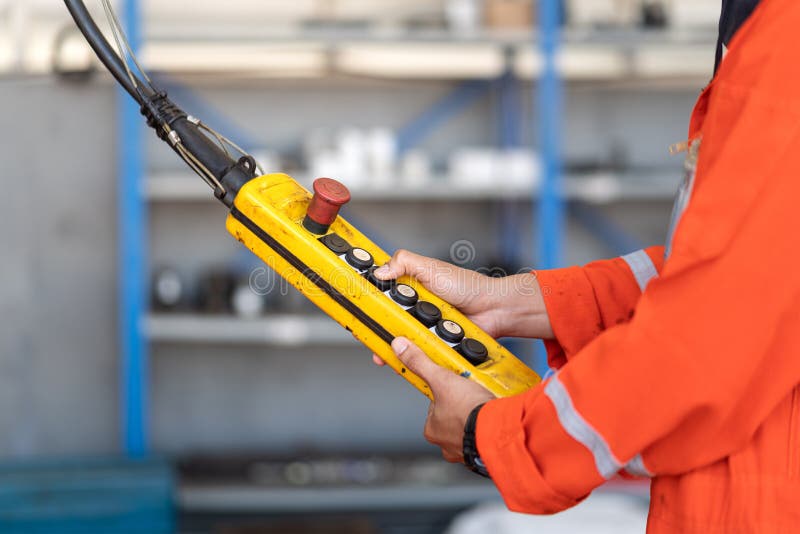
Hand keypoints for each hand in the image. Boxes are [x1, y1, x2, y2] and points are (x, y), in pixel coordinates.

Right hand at [372, 249, 551, 365]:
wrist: (493, 310)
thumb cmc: (467, 286)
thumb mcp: (431, 267)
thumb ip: (403, 263)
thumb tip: (379, 271)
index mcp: (409, 285)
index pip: (381, 292)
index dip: (367, 300)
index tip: (353, 306)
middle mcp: (413, 306)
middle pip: (385, 319)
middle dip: (374, 328)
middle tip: (365, 334)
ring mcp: (421, 325)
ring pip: (398, 338)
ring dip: (391, 344)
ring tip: (382, 350)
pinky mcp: (431, 342)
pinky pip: (417, 351)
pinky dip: (411, 355)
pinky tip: (403, 359)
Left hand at [392, 336, 494, 462]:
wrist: (500, 428)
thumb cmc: (470, 411)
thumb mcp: (441, 379)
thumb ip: (420, 363)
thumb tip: (401, 349)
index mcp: (432, 429)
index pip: (433, 404)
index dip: (444, 391)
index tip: (454, 385)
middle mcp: (446, 442)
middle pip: (451, 413)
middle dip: (461, 402)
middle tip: (471, 393)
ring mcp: (465, 447)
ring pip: (468, 424)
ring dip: (475, 413)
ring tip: (483, 402)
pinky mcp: (484, 448)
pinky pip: (484, 432)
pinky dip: (487, 423)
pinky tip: (492, 414)